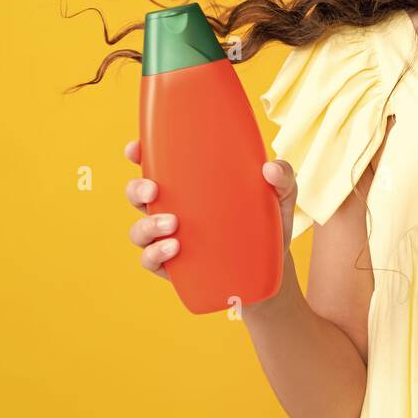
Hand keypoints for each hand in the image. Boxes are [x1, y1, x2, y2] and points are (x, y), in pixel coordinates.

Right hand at [123, 139, 299, 284]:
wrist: (271, 269)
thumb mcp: (280, 197)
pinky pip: (151, 261)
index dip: (139, 154)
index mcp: (190, 186)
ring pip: (140, 229)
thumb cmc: (268, 223)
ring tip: (171, 224)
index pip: (157, 165)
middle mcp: (173, 209)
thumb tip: (269, 168)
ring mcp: (170, 238)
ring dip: (147, 225)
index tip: (135, 149)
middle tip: (153, 190)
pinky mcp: (174, 267)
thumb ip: (282, 178)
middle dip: (137, 190)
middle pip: (139, 195)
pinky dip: (155, 254)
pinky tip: (173, 249)